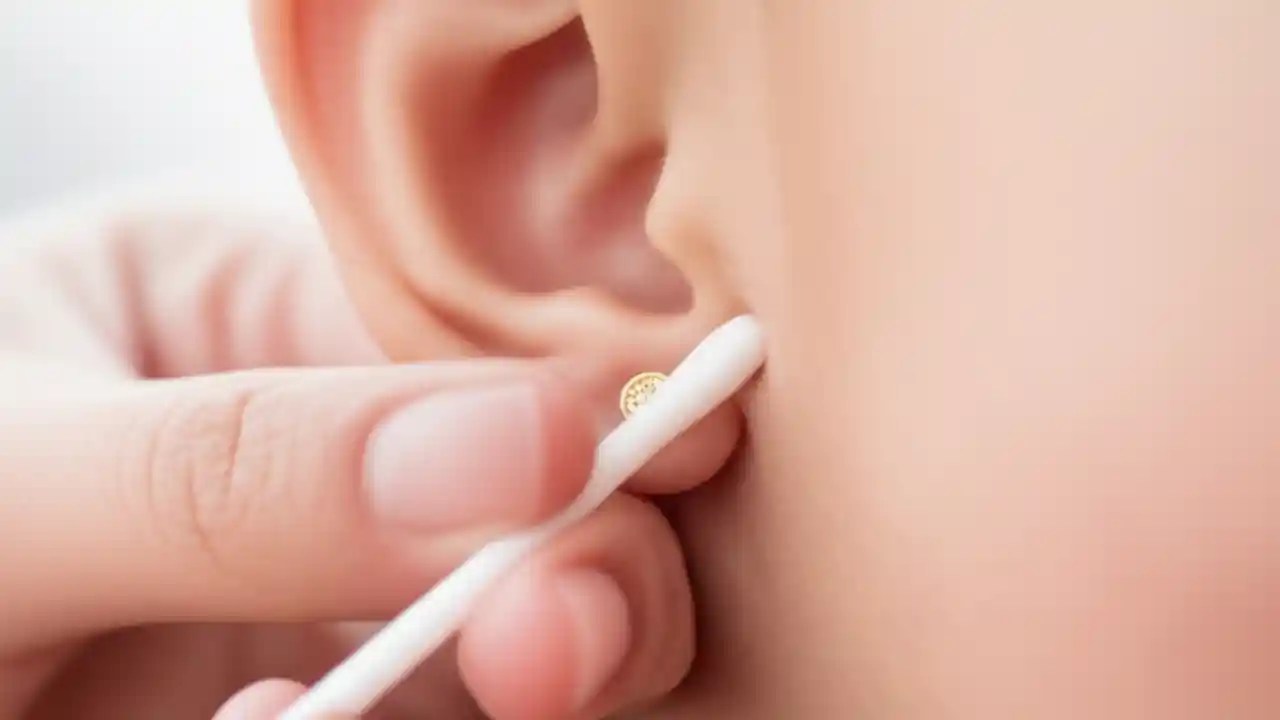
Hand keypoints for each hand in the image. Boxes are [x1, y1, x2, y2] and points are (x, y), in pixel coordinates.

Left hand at [0, 208, 739, 718]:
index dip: (593, 386)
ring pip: (509, 639)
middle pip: (530, 502)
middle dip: (586, 559)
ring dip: (532, 668)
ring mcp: (326, 614)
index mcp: (248, 326)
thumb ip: (244, 462)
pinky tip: (348, 718)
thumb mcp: (4, 469)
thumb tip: (531, 446)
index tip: (679, 438)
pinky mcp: (318, 719)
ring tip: (521, 675)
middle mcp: (317, 468)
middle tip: (568, 632)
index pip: (468, 342)